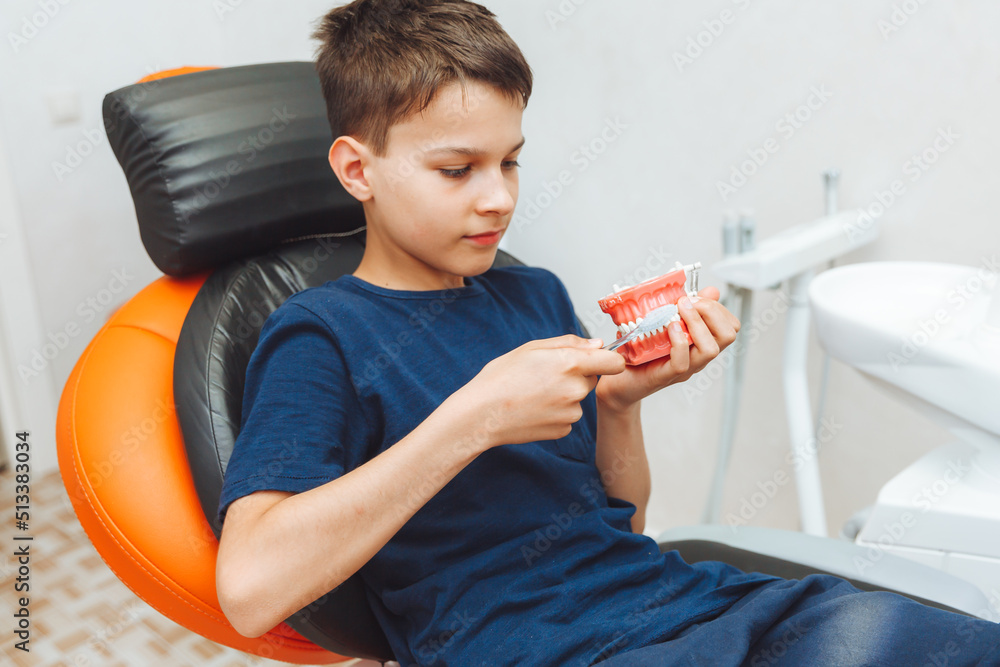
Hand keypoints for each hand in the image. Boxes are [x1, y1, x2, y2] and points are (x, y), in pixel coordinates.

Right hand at [457, 334, 625, 448]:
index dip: (608, 359)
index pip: (613, 362)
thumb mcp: (531, 348)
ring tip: (534, 393)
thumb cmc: (501, 377)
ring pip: (578, 398)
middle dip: (577, 375)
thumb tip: (598, 344)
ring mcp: (571, 413)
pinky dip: (556, 413)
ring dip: (564, 395)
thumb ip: (570, 343)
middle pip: (592, 379)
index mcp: (570, 363)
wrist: (481, 414)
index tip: (599, 360)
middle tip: (545, 375)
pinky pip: (567, 416)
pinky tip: (534, 409)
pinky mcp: (563, 430)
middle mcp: (575, 389)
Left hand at [595, 287, 739, 411]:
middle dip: (712, 311)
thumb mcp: (663, 321)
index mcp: (701, 342)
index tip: (695, 297)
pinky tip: (669, 328)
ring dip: (696, 324)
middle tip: (687, 302)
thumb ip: (686, 307)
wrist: (618, 376)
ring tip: (678, 311)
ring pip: (710, 350)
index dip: (718, 307)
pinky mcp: (667, 375)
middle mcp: (698, 356)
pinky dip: (678, 341)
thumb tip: (710, 290)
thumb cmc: (640, 349)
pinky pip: (683, 362)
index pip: (729, 326)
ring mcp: (686, 367)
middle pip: (728, 335)